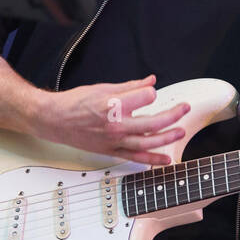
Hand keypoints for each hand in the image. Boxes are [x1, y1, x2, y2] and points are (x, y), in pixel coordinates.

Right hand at [32, 74, 188, 165]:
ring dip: (168, 137)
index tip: (152, 92)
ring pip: (147, 142)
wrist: (54, 120)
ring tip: (181, 131)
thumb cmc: (75, 103)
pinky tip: (166, 159)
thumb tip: (151, 81)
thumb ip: (131, 87)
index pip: (144, 98)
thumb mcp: (103, 88)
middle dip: (172, 115)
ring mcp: (113, 141)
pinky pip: (136, 157)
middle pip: (151, 123)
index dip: (150, 94)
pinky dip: (152, 159)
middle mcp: (114, 125)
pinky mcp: (111, 151)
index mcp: (112, 105)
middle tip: (184, 108)